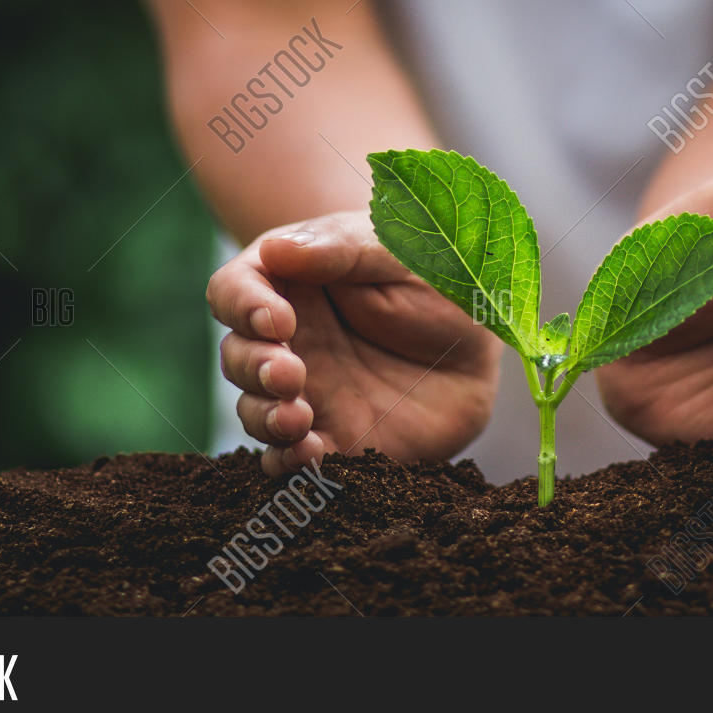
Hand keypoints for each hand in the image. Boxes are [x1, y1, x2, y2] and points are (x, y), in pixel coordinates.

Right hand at [206, 211, 501, 474]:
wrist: (477, 339)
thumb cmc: (434, 279)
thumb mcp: (397, 251)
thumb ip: (341, 249)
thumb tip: (275, 249)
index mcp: (291, 283)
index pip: (235, 291)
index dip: (243, 306)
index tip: (277, 319)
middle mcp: (289, 341)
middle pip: (238, 355)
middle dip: (254, 367)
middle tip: (290, 373)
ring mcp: (307, 392)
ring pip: (255, 410)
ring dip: (265, 418)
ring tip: (296, 419)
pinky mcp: (332, 438)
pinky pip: (292, 458)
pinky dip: (287, 463)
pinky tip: (307, 457)